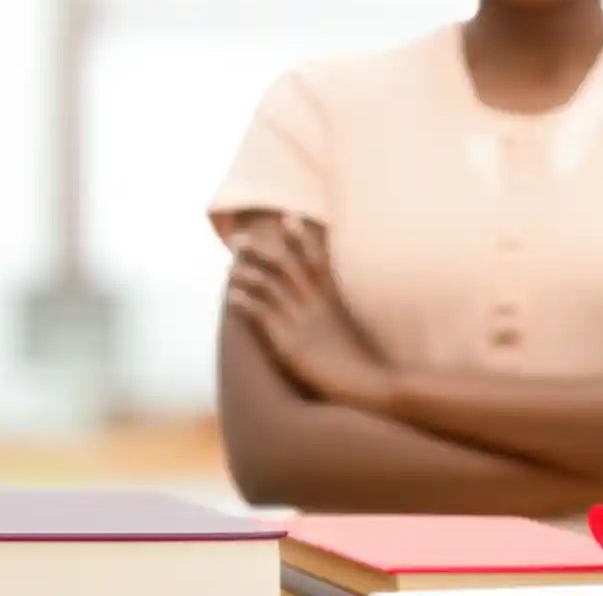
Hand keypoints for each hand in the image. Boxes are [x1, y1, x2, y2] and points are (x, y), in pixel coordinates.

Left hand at [225, 214, 391, 410]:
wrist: (373, 386)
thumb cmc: (367, 367)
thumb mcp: (358, 333)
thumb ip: (344, 317)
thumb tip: (340, 314)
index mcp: (336, 300)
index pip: (318, 257)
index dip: (302, 236)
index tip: (289, 216)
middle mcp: (318, 305)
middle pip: (287, 264)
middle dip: (261, 248)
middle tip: (241, 238)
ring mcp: (304, 322)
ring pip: (270, 284)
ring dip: (247, 271)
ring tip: (230, 265)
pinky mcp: (291, 343)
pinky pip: (264, 314)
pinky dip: (246, 301)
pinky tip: (232, 296)